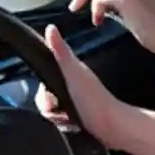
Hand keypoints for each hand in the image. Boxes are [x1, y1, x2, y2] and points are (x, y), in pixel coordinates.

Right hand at [36, 24, 130, 148]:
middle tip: (61, 114)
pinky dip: (64, 125)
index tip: (50, 101)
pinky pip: (61, 121)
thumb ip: (61, 52)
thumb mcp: (73, 73)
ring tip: (69, 120)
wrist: (111, 126)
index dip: (43, 93)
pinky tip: (73, 125)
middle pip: (46, 98)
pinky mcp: (79, 115)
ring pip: (53, 111)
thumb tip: (50, 28)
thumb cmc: (93, 99)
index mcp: (72, 72)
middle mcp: (73, 84)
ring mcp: (76, 100)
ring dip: (57, 118)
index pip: (44, 80)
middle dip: (50, 109)